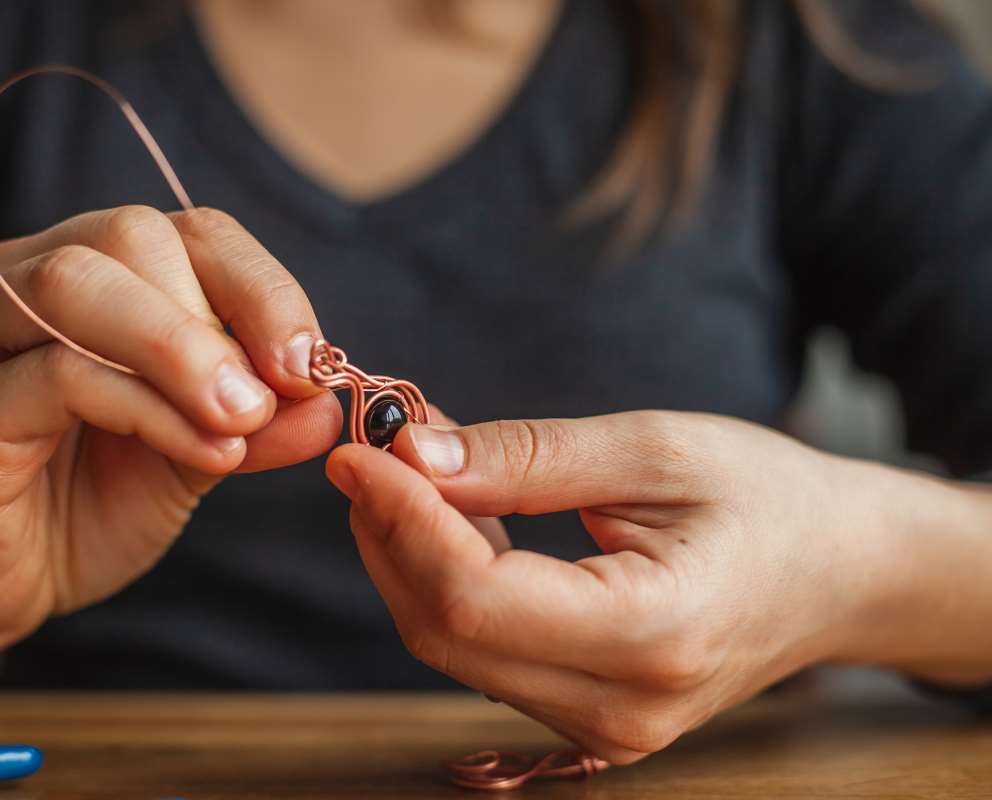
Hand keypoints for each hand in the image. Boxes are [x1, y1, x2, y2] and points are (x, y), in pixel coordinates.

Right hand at [0, 206, 340, 666]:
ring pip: (78, 285)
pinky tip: (204, 453)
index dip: (262, 287)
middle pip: (132, 235)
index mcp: (96, 275)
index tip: (312, 363)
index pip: (190, 232)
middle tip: (278, 393)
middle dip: (225, 312)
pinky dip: (149, 408)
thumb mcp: (198, 454)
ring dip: (181, 349)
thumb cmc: (91, 504)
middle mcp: (25, 280)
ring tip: (242, 417)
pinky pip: (58, 375)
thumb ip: (256, 421)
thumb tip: (328, 404)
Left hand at [325, 411, 930, 763]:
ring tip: (406, 472)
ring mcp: (603, 728)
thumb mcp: (655, 450)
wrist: (839, 572)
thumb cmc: (767, 497)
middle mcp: (621, 708)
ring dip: (408, 556)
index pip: (474, 596)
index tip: (357, 449)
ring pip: (451, 647)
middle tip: (372, 450)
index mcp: (654, 635)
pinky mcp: (587, 717)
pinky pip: (483, 652)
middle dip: (390, 534)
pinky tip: (447, 519)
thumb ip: (528, 459)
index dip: (400, 520)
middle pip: (445, 630)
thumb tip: (414, 454)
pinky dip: (446, 582)